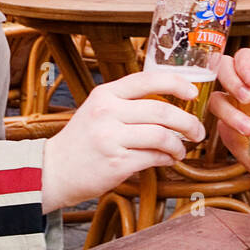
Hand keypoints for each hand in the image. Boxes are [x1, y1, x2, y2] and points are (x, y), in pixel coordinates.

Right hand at [42, 69, 204, 212]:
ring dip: (178, 145)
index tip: (193, 93)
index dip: (177, 84)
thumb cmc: (81, 140)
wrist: (52, 170)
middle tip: (197, 130)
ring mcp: (110, 138)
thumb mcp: (98, 109)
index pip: (148, 79)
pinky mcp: (115, 163)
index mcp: (105, 93)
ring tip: (180, 150)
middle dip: (188, 122)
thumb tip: (170, 103)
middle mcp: (107, 112)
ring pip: (161, 136)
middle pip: (162, 111)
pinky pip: (153, 158)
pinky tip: (167, 159)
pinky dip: (166, 159)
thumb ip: (127, 103)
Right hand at [209, 49, 249, 196]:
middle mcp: (247, 88)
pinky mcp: (229, 133)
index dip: (245, 61)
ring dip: (230, 112)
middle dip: (231, 78)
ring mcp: (235, 110)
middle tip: (249, 95)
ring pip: (217, 99)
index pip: (247, 56)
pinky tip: (246, 140)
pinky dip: (230, 130)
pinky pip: (220, 126)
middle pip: (224, 69)